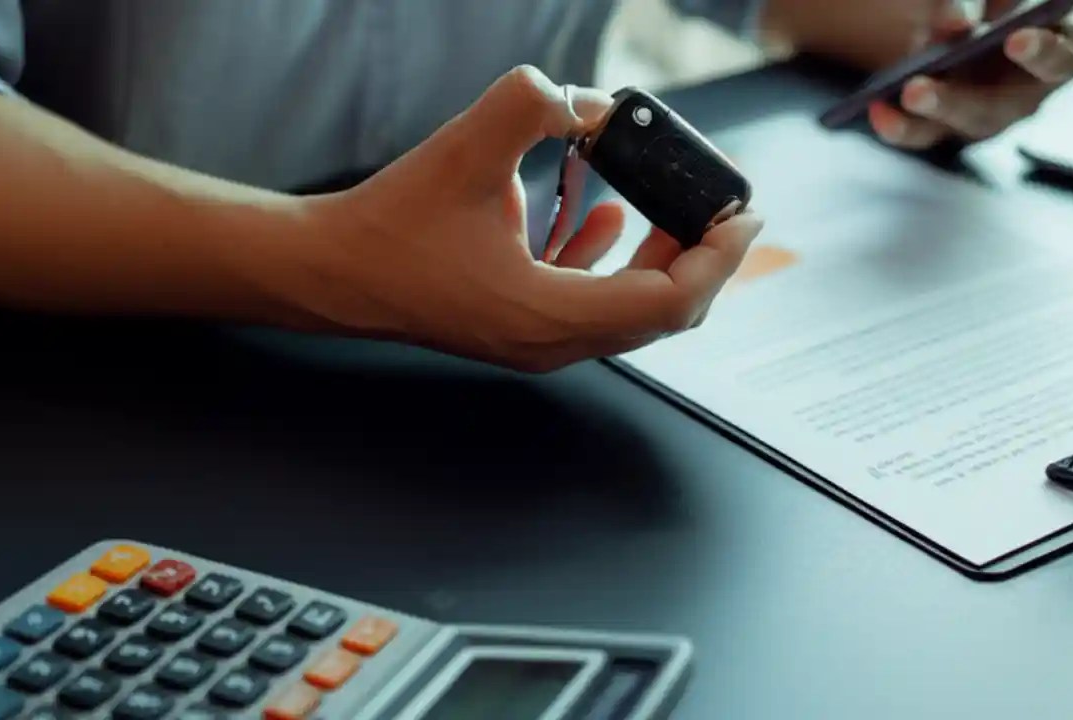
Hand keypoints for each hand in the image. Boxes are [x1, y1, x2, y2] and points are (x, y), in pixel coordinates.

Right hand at [290, 66, 763, 372]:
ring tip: (676, 208)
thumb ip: (534, 107)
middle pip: (659, 312)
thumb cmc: (389, 228)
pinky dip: (607, 261)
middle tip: (724, 210)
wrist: (329, 272)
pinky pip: (586, 301)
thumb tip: (589, 103)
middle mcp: (550, 341)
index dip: (716, 257)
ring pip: (625, 309)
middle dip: (700, 258)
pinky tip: (602, 216)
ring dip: (659, 259)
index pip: (669, 301)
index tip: (743, 215)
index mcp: (550, 316)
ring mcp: (533, 339)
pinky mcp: (514, 323)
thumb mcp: (466, 151)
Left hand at [870, 1, 1072, 148]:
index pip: (1070, 56)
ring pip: (964, 123)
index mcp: (1070, 46)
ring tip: (902, 93)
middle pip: (1004, 105)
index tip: (1016, 39)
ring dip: (929, 113)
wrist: (994, 10)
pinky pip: (928, 133)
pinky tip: (876, 108)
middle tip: (918, 87)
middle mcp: (1035, 90)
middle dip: (959, 98)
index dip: (1045, 51)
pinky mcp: (955, 122)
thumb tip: (953, 27)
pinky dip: (900, 125)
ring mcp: (995, 111)